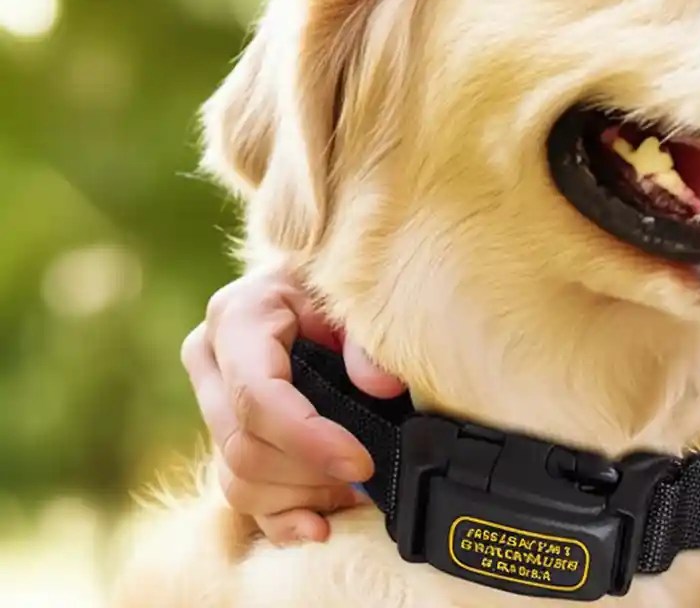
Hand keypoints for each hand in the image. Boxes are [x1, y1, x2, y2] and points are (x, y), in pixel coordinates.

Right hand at [181, 267, 406, 543]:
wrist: (320, 286)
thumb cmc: (340, 287)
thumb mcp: (357, 295)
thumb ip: (369, 336)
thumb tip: (377, 385)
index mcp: (237, 317)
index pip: (257, 398)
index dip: (309, 440)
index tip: (361, 463)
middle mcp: (210, 361)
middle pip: (244, 447)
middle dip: (311, 472)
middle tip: (367, 470)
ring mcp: (211, 403)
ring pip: (240, 480)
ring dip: (303, 494)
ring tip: (355, 483)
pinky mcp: (224, 437)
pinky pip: (240, 498)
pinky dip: (282, 520)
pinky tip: (321, 526)